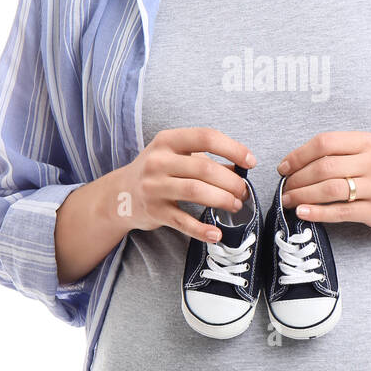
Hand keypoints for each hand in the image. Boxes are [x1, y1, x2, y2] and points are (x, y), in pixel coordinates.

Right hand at [118, 127, 256, 243]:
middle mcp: (158, 161)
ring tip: (235, 205)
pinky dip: (202, 229)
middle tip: (243, 191)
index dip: (232, 149)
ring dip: (222, 199)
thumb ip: (206, 160)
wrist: (120, 194)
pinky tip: (216, 234)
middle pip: (204, 168)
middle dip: (231, 181)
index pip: (206, 137)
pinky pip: (182, 221)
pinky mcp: (154, 211)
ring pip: (196, 191)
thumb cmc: (157, 171)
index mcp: (168, 141)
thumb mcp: (176, 156)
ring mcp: (154, 186)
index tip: (250, 161)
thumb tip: (241, 168)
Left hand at [276, 131, 370, 240]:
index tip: (284, 168)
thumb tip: (292, 165)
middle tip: (284, 188)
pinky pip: (341, 211)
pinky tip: (303, 213)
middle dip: (297, 178)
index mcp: (367, 142)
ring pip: (331, 189)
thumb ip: (335, 154)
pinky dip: (317, 212)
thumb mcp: (365, 153)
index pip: (325, 142)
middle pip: (325, 167)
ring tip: (288, 200)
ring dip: (303, 195)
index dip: (299, 155)